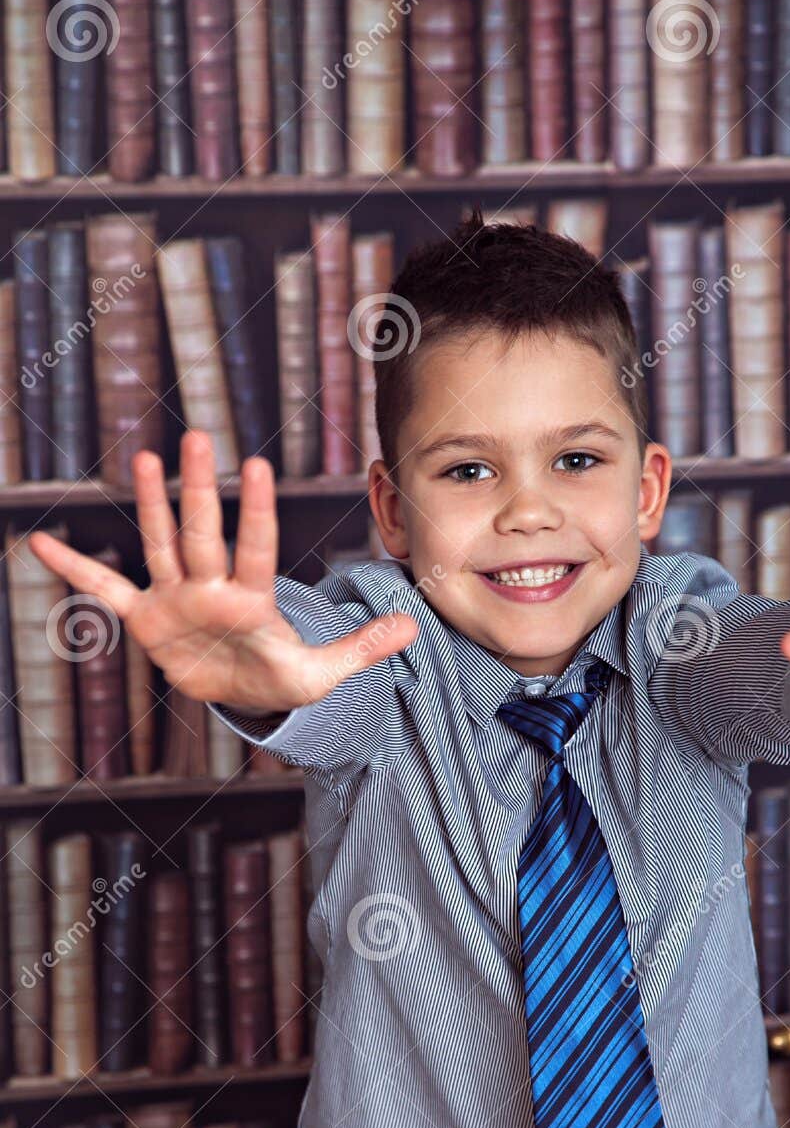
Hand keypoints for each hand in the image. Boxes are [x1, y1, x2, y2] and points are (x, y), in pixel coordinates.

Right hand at [27, 432, 419, 714]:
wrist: (244, 695)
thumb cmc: (282, 678)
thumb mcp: (324, 673)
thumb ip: (362, 648)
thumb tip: (414, 629)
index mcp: (251, 599)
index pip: (253, 548)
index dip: (251, 512)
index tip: (252, 466)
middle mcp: (211, 587)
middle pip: (202, 532)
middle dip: (197, 489)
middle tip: (197, 432)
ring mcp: (177, 598)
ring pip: (160, 543)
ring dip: (150, 505)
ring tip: (141, 457)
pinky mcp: (148, 617)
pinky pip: (104, 590)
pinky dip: (73, 571)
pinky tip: (37, 543)